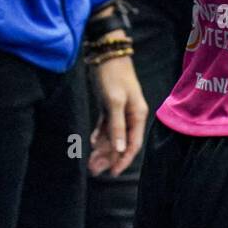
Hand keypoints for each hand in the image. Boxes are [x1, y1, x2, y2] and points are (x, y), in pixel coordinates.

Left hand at [87, 37, 146, 176]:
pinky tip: (93, 141)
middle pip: (122, 142)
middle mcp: (131, 115)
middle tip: (93, 170)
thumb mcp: (114, 101)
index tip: (112, 174)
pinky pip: (107, 125)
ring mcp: (121, 110)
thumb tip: (120, 149)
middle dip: (109, 157)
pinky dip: (100, 134)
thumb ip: (117, 126)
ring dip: (103, 148)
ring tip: (90, 161)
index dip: (123, 160)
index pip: (132, 144)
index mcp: (137, 115)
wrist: (106, 53)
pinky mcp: (111, 105)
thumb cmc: (113, 76)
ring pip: (113, 135)